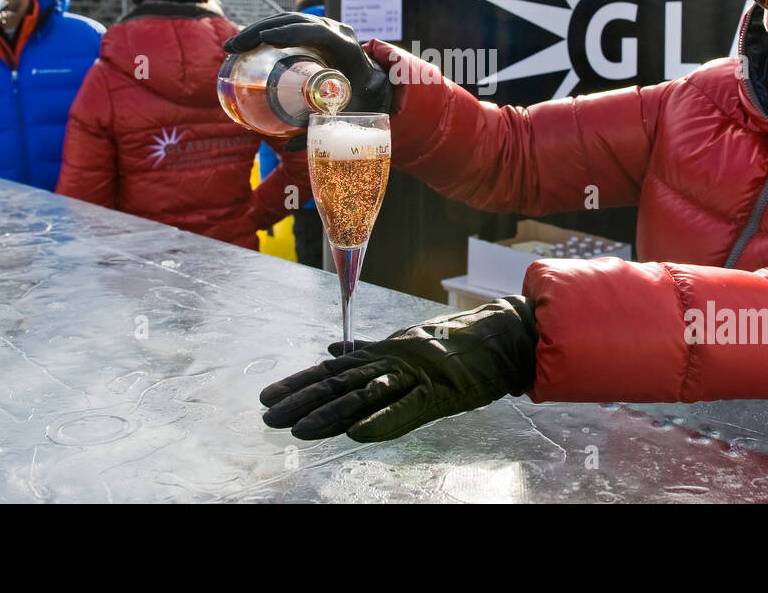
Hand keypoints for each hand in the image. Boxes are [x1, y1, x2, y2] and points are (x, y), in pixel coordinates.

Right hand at [224, 12, 391, 113]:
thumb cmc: (363, 99)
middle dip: (261, 31)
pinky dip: (264, 32)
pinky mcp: (313, 30)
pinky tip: (244, 44)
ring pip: (287, 20)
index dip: (291, 33)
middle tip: (234, 46)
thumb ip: (325, 129)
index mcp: (347, 46)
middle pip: (295, 22)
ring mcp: (324, 27)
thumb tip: (290, 146)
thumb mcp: (349, 114)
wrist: (373, 82)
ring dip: (257, 30)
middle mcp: (335, 31)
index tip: (265, 40)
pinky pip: (287, 26)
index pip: (318, 33)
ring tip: (231, 46)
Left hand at [259, 297, 537, 441]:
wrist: (500, 335)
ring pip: (364, 395)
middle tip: (267, 415)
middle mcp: (390, 363)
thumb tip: (332, 353)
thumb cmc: (456, 344)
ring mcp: (414, 375)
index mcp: (382, 357)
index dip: (300, 384)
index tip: (268, 397)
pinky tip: (357, 432)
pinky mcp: (439, 390)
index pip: (333, 372)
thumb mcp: (406, 349)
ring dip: (331, 413)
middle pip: (340, 384)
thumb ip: (369, 354)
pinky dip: (382, 419)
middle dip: (301, 401)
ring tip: (299, 430)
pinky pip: (407, 406)